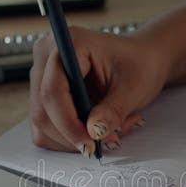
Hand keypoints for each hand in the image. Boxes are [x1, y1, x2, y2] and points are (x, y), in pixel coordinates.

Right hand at [29, 27, 166, 156]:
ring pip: (43, 123)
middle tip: (109, 141)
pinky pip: (47, 128)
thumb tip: (93, 132)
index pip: (53, 89)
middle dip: (74, 134)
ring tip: (111, 131)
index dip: (68, 122)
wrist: (144, 60)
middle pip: (43, 110)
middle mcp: (48, 56)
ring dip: (74, 138)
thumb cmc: (140, 64)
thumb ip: (113, 110)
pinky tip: (98, 129)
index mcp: (71, 43)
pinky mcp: (44, 95)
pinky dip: (71, 137)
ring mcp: (42, 76)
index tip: (90, 143)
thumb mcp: (134, 87)